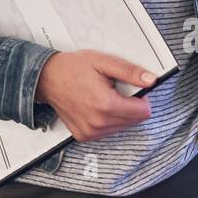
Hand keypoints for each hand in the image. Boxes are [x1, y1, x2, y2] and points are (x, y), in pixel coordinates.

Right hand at [32, 50, 154, 142]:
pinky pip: (108, 131)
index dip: (142, 98)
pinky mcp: (84, 136)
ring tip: (103, 96)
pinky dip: (107, 119)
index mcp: (105, 104)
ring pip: (122, 127)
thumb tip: (151, 80)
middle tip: (114, 89)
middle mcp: (98, 123)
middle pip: (134, 120)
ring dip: (119, 113)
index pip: (143, 112)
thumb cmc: (72, 68)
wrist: (47, 78)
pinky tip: (96, 106)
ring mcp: (90, 132)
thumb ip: (129, 72)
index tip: (131, 88)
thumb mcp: (103, 62)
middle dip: (130, 105)